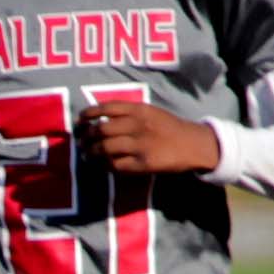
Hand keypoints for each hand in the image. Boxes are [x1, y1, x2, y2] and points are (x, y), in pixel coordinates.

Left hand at [79, 93, 221, 176]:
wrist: (194, 144)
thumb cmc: (168, 128)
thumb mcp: (151, 113)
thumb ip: (128, 113)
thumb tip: (97, 119)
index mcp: (141, 111)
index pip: (108, 108)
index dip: (89, 113)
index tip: (80, 119)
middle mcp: (139, 126)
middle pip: (101, 130)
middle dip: (86, 136)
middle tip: (81, 141)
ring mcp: (141, 145)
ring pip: (105, 148)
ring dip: (91, 153)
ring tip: (87, 155)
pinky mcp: (143, 163)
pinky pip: (115, 165)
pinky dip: (105, 165)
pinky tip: (103, 164)